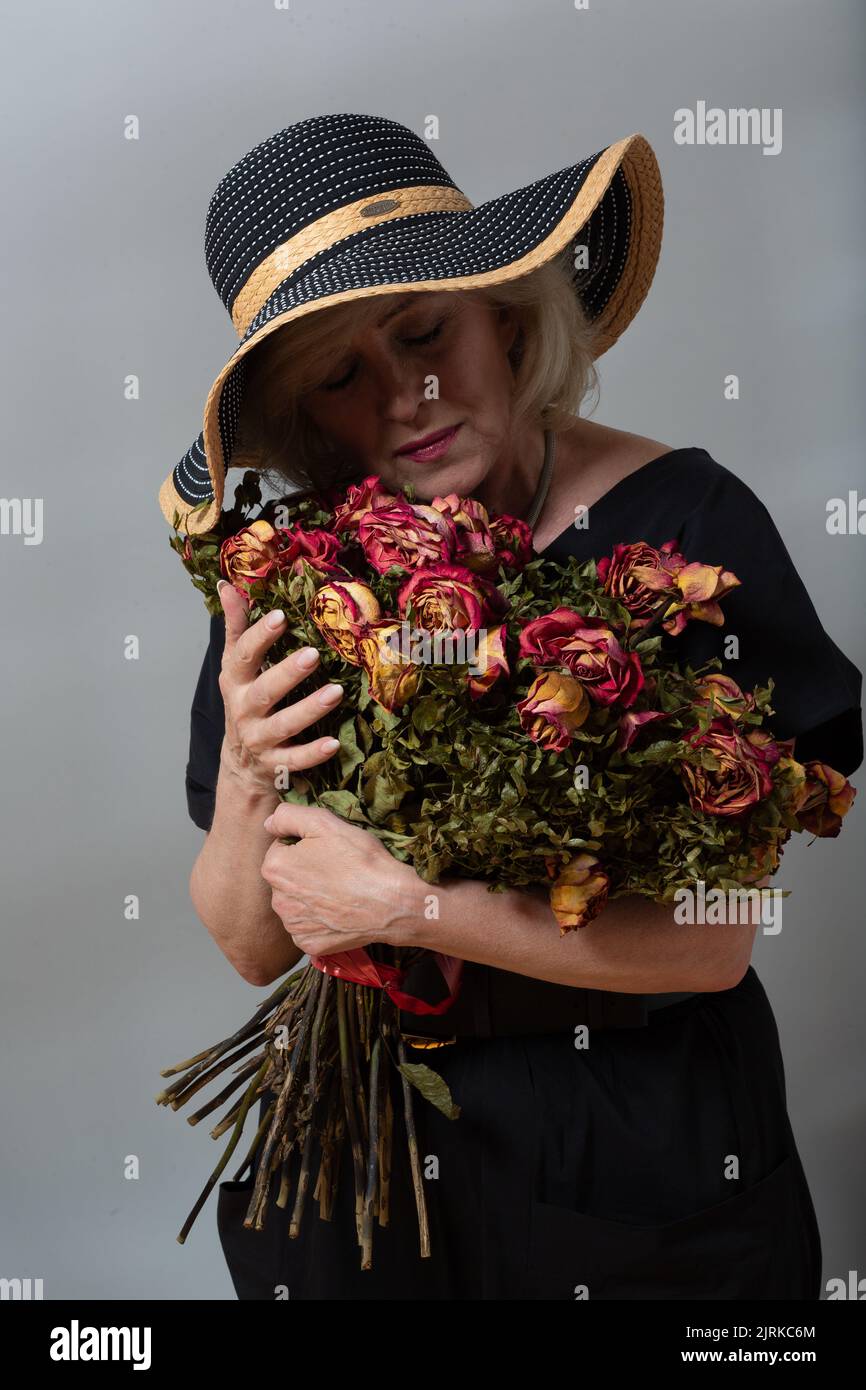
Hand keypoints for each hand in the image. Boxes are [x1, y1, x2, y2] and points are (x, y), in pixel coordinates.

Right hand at [216, 579, 343, 795]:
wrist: (241, 765)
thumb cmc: (245, 703)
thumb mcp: (237, 666)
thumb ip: (237, 627)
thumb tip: (227, 585)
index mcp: (236, 681)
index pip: (244, 655)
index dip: (260, 636)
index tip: (281, 616)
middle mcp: (243, 710)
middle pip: (264, 691)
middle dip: (287, 674)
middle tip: (313, 654)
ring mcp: (259, 739)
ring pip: (282, 725)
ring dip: (309, 709)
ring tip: (337, 692)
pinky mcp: (275, 764)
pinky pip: (294, 759)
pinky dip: (313, 752)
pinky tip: (334, 743)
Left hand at [260, 802, 419, 955]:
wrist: (392, 902)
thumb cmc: (360, 860)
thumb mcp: (325, 823)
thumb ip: (288, 817)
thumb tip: (268, 823)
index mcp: (275, 868)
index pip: (280, 849)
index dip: (304, 845)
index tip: (327, 849)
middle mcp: (278, 900)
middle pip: (287, 878)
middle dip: (304, 871)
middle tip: (337, 869)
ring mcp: (294, 926)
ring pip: (297, 903)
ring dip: (311, 897)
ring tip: (340, 890)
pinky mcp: (309, 944)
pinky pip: (308, 928)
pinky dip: (320, 921)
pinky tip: (340, 911)